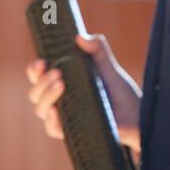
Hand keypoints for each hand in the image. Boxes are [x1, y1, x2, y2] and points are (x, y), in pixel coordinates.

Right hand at [25, 33, 141, 153]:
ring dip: (45, 96)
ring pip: (40, 109)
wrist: (136, 115)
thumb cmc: (119, 91)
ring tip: (61, 84)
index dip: (34, 69)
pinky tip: (57, 110)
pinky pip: (52, 128)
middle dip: (41, 81)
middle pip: (35, 93)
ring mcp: (63, 116)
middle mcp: (58, 100)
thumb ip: (97, 48)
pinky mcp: (71, 132)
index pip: (38, 76)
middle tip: (56, 72)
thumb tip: (80, 37)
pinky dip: (51, 119)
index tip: (41, 61)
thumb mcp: (108, 66)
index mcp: (61, 82)